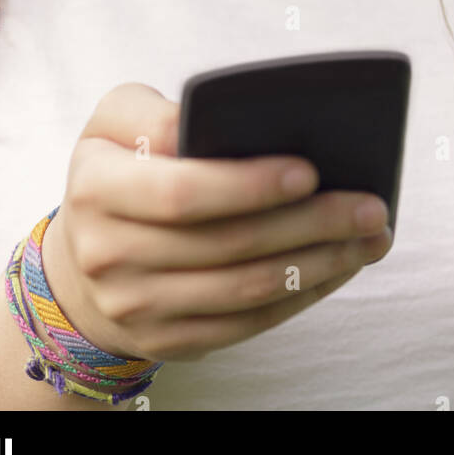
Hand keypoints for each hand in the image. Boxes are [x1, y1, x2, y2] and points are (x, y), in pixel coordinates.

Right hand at [40, 82, 392, 362]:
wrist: (82, 253)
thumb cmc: (121, 165)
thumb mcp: (117, 118)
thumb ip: (159, 113)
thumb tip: (224, 128)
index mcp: (95, 186)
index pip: (182, 192)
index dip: (248, 185)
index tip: (310, 171)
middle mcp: (107, 253)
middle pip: (228, 245)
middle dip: (309, 225)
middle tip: (370, 206)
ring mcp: (134, 306)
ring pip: (245, 290)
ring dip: (319, 264)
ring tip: (370, 236)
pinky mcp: (163, 341)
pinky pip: (245, 324)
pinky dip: (300, 296)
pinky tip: (337, 267)